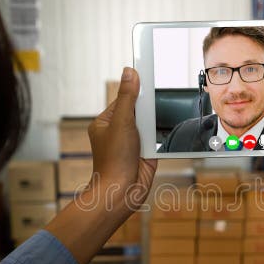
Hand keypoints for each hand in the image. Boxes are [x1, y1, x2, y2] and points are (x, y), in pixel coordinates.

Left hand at [89, 67, 156, 210]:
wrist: (122, 191)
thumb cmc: (113, 161)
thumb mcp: (121, 122)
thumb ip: (128, 97)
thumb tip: (130, 73)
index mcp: (105, 122)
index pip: (124, 99)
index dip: (135, 91)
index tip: (147, 76)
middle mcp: (118, 132)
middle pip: (139, 111)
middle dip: (146, 112)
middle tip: (148, 113)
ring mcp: (132, 142)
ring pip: (149, 124)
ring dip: (153, 126)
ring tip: (148, 134)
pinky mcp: (145, 152)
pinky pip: (156, 138)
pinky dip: (159, 138)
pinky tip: (156, 141)